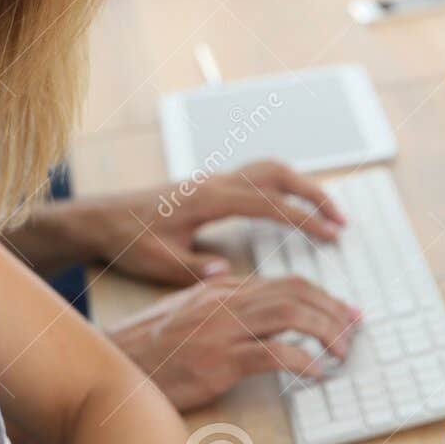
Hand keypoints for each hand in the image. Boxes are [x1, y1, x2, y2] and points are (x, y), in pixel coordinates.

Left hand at [91, 159, 343, 285]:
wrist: (103, 217)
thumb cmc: (128, 239)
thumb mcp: (159, 262)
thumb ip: (195, 269)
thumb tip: (227, 273)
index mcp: (208, 199)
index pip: (267, 203)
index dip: (302, 218)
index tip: (330, 235)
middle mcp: (215, 182)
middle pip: (277, 175)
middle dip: (314, 194)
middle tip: (341, 220)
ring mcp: (214, 180)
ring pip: (268, 170)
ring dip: (301, 187)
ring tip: (326, 213)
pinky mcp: (211, 185)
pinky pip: (256, 176)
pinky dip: (283, 187)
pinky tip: (291, 207)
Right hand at [108, 274, 361, 411]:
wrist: (118, 366)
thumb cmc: (151, 347)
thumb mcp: (190, 315)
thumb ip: (225, 309)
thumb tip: (264, 314)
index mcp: (222, 289)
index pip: (284, 283)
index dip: (321, 296)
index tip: (343, 312)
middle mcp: (226, 301)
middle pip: (295, 293)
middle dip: (333, 310)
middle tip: (353, 329)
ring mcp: (222, 329)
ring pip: (292, 317)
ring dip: (327, 333)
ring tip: (342, 353)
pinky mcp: (219, 360)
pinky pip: (274, 355)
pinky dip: (304, 363)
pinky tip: (316, 374)